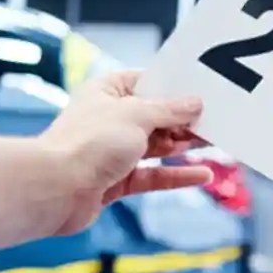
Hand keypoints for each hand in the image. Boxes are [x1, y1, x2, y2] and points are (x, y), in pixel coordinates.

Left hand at [40, 71, 212, 235]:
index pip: (147, 83)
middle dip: (185, 121)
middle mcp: (109, 120)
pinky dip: (177, 175)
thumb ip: (171, 110)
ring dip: (185, 146)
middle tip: (217, 120)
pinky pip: (154, 175)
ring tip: (216, 143)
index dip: (174, 88)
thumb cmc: (87, 143)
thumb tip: (195, 104)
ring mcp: (113, 152)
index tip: (203, 93)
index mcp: (106, 92)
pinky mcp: (117, 180)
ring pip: (157, 146)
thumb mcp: (138, 115)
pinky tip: (202, 174)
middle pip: (156, 117)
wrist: (55, 189)